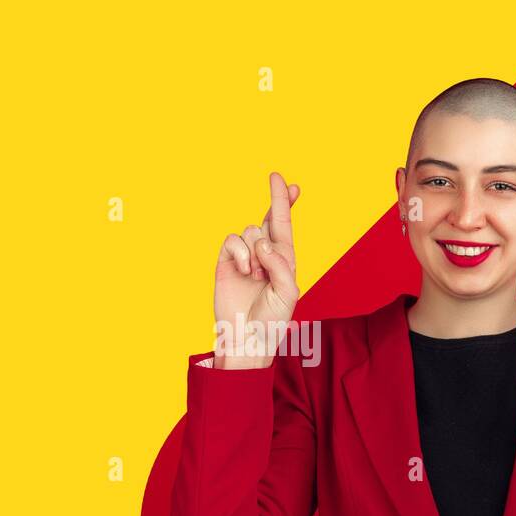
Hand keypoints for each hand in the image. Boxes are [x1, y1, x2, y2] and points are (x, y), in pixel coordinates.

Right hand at [213, 172, 301, 367]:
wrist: (246, 336)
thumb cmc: (271, 319)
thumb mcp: (288, 292)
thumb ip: (280, 264)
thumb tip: (262, 242)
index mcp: (284, 259)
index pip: (285, 225)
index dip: (285, 202)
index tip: (289, 183)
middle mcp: (264, 254)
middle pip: (268, 218)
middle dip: (276, 198)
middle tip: (276, 178)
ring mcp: (244, 257)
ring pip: (251, 230)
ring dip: (256, 251)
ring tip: (256, 276)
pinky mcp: (226, 261)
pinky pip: (233, 240)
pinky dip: (241, 252)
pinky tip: (245, 270)